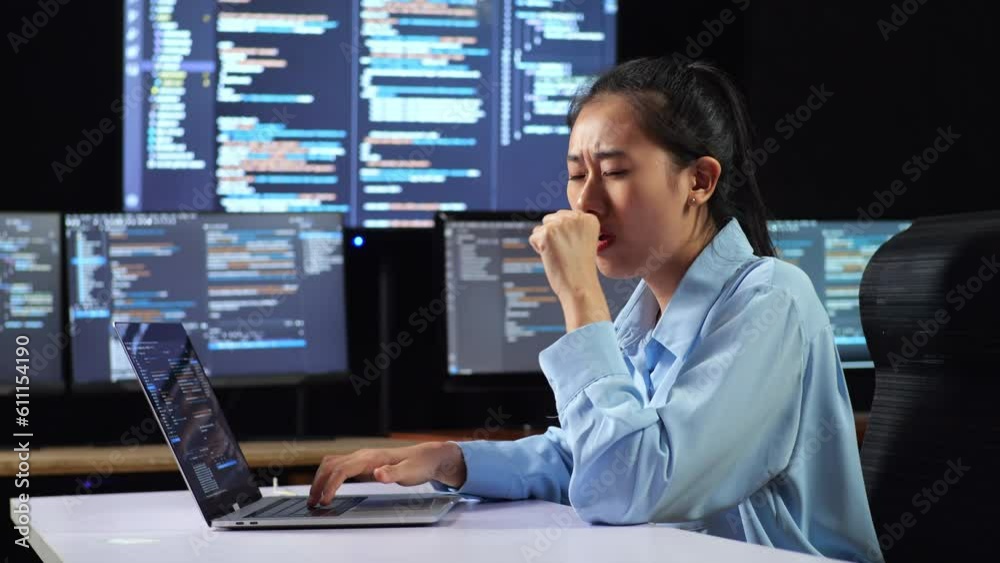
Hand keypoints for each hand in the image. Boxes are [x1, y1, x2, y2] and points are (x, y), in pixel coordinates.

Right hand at [307, 442, 465, 505]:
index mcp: (371, 457)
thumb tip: (377, 473)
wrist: (427, 456)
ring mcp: (362, 458)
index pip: (342, 470)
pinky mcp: (363, 463)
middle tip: (312, 503)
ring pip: (332, 464)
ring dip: (320, 479)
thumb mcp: (409, 472)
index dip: (331, 485)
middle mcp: (363, 455)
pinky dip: (328, 476)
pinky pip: (339, 467)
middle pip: (331, 466)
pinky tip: (326, 488)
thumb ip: (392, 473)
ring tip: (314, 497)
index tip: (325, 500)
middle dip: (319, 483)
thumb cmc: (418, 464)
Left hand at [529, 210, 610, 330]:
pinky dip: (539, 249)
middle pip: (551, 219)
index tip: (575, 249)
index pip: (564, 216)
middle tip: (566, 253)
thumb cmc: (580, 268)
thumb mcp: (583, 240)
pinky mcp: (547, 233)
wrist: (580, 286)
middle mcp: (576, 217)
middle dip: (553, 236)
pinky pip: (533, 237)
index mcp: (589, 218)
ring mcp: (561, 224)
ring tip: (560, 255)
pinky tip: (552, 257)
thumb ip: (571, 226)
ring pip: (541, 228)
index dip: (564, 235)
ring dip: (545, 242)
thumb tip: (550, 219)